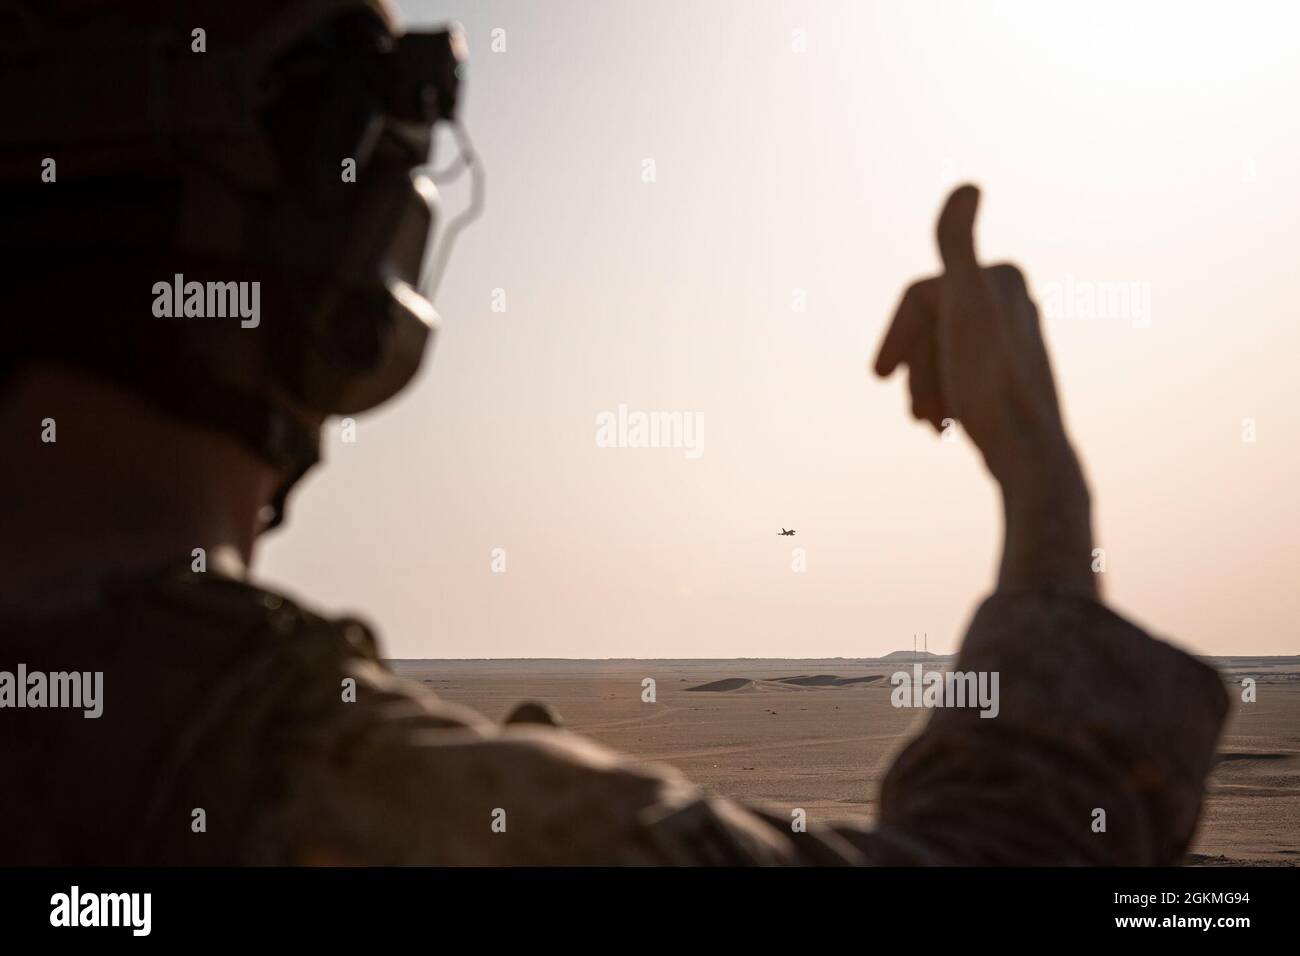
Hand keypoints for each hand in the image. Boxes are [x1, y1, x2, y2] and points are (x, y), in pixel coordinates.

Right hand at [873, 185, 1095, 595]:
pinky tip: (942, 427)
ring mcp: (1011, 343)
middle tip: (915, 411)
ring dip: (924, 388)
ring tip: (928, 422)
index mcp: (999, 278)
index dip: (897, 336)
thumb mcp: (964, 305)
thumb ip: (958, 245)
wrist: (1028, 452)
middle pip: (930, 329)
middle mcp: (1010, 303)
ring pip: (940, 356)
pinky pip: (959, 379)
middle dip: (915, 369)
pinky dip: (942, 399)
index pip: (921, 297)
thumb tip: (968, 186)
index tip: (880, 376)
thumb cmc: (991, 382)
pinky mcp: (1011, 377)